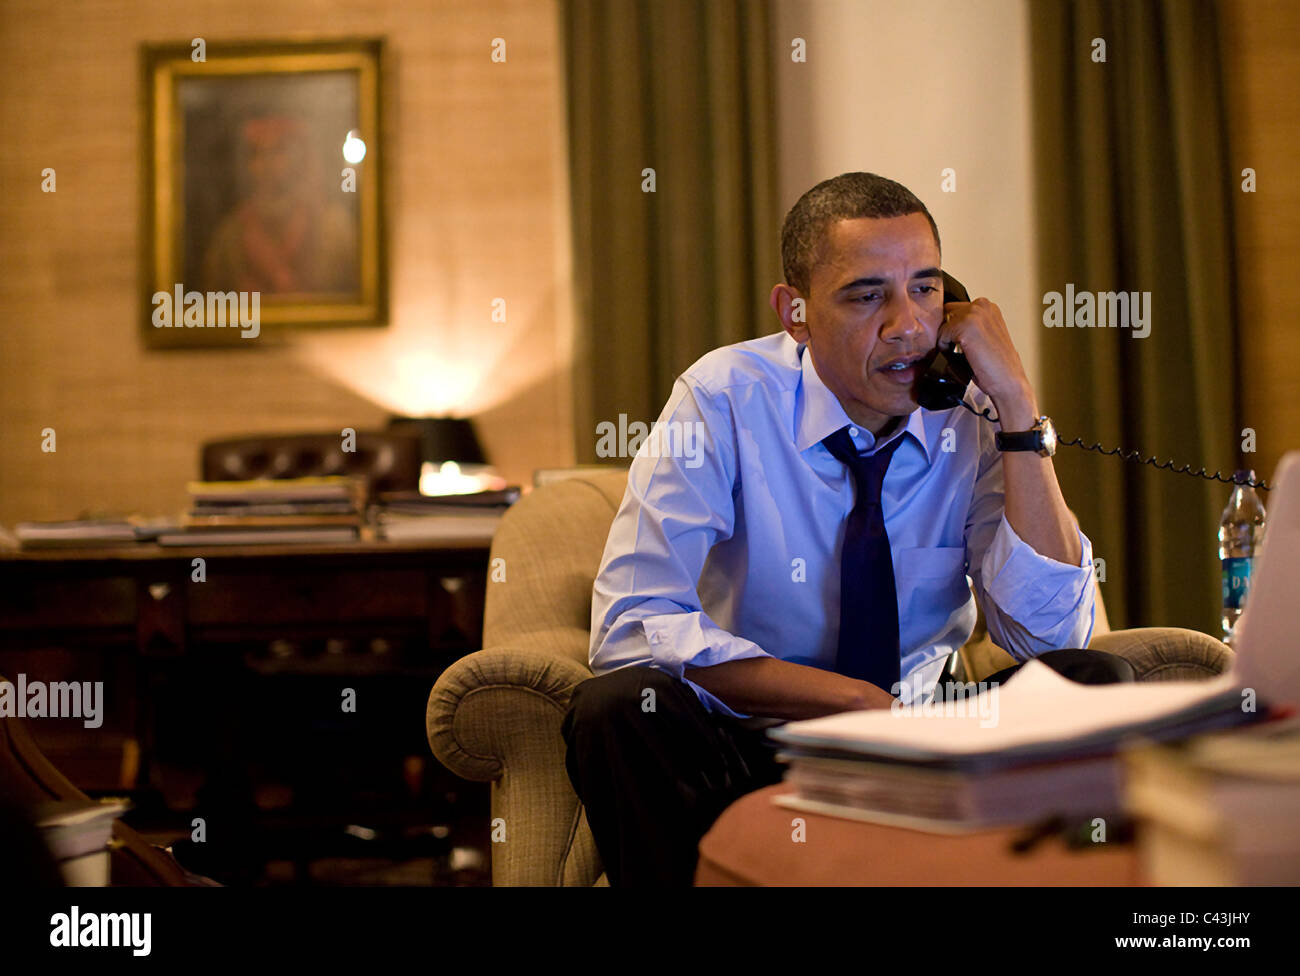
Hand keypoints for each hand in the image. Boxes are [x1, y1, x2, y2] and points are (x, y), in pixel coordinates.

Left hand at [938, 295, 1037, 427]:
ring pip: (943, 324)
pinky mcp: (964, 326)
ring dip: (945, 340)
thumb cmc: (997, 364)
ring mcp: (973, 314)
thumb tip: (944, 327)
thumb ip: (969, 326)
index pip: (955, 309)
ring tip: (958, 354)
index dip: (951, 326)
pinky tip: (958, 357)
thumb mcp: (984, 335)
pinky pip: (941, 335)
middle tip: (954, 349)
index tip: (956, 342)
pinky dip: (944, 348)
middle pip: (947, 313)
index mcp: (988, 307)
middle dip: (946, 330)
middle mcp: (981, 305)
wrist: (1008, 380)